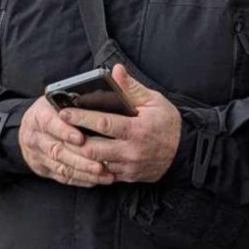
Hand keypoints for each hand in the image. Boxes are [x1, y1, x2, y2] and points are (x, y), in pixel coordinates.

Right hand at [17, 94, 114, 187]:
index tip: (81, 138)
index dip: (65, 132)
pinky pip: (62, 177)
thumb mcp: (58, 101)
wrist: (30, 127)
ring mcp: (37, 155)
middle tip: (100, 166)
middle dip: (80, 160)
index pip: (50, 124)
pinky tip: (96, 180)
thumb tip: (100, 100)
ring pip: (61, 167)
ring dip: (84, 173)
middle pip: (57, 151)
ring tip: (104, 175)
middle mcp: (34, 137)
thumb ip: (74, 103)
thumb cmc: (52, 111)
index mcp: (39, 116)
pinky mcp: (42, 169)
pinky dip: (80, 180)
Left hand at [61, 64, 181, 183]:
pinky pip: (105, 173)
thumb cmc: (168, 123)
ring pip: (96, 164)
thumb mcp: (154, 101)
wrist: (186, 152)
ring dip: (81, 154)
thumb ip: (132, 88)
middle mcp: (132, 150)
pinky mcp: (129, 177)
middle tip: (62, 131)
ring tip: (70, 142)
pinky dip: (94, 165)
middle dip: (74, 141)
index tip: (64, 112)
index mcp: (137, 129)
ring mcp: (130, 167)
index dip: (81, 118)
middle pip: (92, 148)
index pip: (103, 123)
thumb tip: (116, 71)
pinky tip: (87, 156)